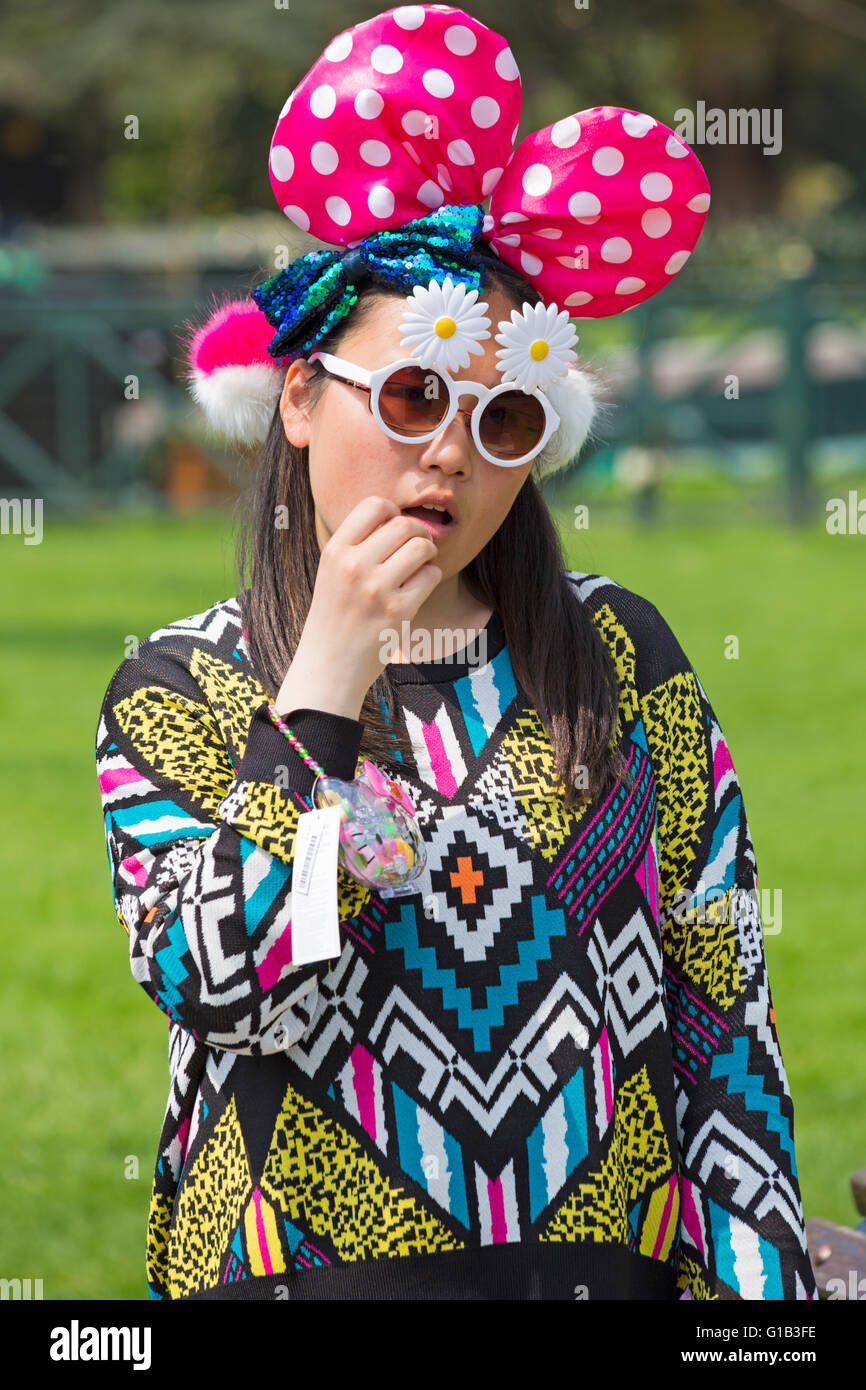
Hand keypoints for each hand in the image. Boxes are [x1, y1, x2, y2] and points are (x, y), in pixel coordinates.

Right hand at [274, 495, 441, 719]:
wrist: (329, 666)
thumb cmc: (334, 616)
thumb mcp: (331, 572)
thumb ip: (357, 544)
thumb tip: (396, 516)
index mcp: (335, 551)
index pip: (374, 505)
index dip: (392, 512)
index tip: (393, 528)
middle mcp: (354, 566)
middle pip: (404, 524)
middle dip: (417, 533)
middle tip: (415, 548)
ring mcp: (377, 589)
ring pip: (422, 547)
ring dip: (428, 553)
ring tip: (419, 565)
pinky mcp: (398, 611)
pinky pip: (431, 576)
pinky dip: (430, 578)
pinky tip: (418, 588)